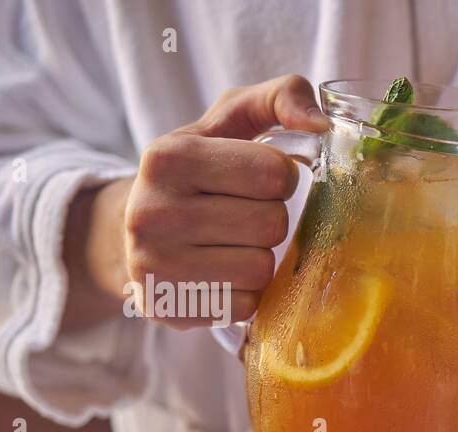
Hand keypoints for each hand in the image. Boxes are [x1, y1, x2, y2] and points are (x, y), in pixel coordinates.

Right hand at [115, 74, 327, 328]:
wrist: (136, 229)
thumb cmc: (200, 171)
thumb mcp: (230, 122)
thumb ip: (279, 97)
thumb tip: (321, 122)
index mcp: (169, 156)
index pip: (274, 174)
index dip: (279, 178)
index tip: (256, 180)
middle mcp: (152, 211)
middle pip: (271, 225)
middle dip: (270, 220)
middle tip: (242, 215)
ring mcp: (156, 266)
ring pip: (262, 270)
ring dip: (261, 259)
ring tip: (230, 245)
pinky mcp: (170, 308)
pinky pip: (247, 307)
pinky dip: (245, 293)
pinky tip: (221, 274)